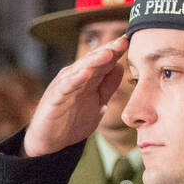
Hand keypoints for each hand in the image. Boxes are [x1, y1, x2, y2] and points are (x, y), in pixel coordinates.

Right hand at [22, 37, 127, 156]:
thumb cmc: (72, 120)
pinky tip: (85, 73)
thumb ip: (107, 86)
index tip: (133, 41)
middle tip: (123, 41)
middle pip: (94, 60)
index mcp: (88, 78)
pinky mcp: (55, 98)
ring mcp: (64, 86)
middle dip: (109, 50)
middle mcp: (76, 77)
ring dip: (94, 60)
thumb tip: (120, 66)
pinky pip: (66, 87)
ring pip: (80, 69)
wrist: (50, 142)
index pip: (105, 61)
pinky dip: (75, 79)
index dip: (118, 51)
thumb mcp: (98, 103)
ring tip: (108, 53)